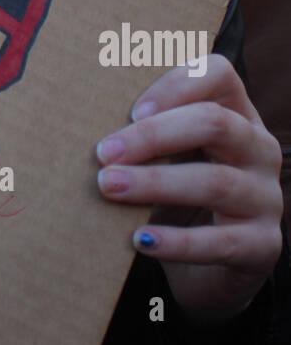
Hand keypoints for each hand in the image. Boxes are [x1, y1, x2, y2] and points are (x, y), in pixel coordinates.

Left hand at [96, 55, 282, 320]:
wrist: (213, 269)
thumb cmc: (179, 200)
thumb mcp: (168, 159)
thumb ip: (143, 138)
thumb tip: (78, 124)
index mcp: (238, 115)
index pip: (219, 75)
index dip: (175, 85)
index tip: (131, 111)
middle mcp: (259, 149)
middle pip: (214, 124)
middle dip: (153, 136)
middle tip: (103, 152)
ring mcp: (266, 198)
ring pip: (215, 181)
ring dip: (155, 183)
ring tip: (109, 187)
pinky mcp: (263, 246)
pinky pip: (220, 242)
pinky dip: (176, 241)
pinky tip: (139, 240)